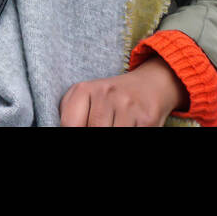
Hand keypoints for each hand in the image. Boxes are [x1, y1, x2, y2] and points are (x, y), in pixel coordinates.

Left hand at [58, 56, 187, 126]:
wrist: (152, 83)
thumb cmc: (112, 96)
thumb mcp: (88, 97)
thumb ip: (72, 113)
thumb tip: (64, 127)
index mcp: (85, 89)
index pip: (69, 123)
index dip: (72, 132)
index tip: (82, 128)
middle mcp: (105, 93)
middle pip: (92, 130)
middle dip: (94, 132)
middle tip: (101, 126)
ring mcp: (127, 105)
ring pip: (112, 133)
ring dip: (112, 133)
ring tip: (114, 124)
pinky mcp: (146, 117)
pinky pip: (132, 134)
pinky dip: (129, 133)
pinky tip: (128, 126)